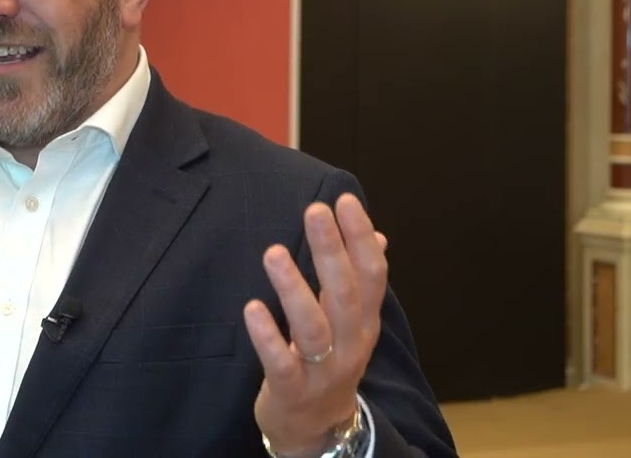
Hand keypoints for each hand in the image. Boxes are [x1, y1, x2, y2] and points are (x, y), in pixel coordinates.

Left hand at [243, 193, 387, 456]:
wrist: (318, 428)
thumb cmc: (330, 361)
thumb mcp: (351, 323)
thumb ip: (358, 280)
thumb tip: (378, 235)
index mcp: (364, 322)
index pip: (371, 275)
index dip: (360, 238)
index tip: (344, 201)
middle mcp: (349, 344)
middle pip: (345, 294)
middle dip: (331, 251)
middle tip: (314, 212)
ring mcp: (323, 370)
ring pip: (314, 327)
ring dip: (294, 289)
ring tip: (274, 253)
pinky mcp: (292, 390)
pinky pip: (281, 362)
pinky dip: (267, 336)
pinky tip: (252, 308)